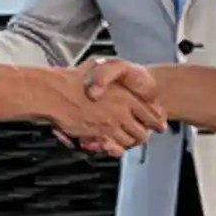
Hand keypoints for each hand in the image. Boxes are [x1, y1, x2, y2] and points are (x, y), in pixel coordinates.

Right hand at [50, 62, 166, 157]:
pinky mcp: (99, 136)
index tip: (159, 124)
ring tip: (130, 141)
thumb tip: (109, 69)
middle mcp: (121, 112)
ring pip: (129, 141)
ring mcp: (110, 126)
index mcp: (125, 95)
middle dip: (144, 134)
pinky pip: (114, 148)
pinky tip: (114, 146)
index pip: (150, 113)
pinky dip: (115, 149)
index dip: (156, 120)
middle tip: (145, 135)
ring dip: (129, 141)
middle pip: (142, 131)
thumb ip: (107, 73)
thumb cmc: (73, 80)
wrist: (56, 94)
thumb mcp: (97, 67)